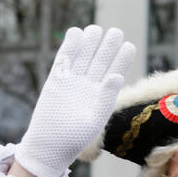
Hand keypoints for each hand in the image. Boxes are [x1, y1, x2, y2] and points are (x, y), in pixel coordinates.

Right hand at [13, 25, 135, 176]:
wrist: (48, 146)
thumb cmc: (74, 139)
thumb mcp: (94, 120)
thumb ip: (106, 98)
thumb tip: (117, 76)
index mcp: (102, 96)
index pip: (114, 72)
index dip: (122, 59)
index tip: (129, 46)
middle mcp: (89, 86)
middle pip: (100, 61)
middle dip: (107, 47)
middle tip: (115, 32)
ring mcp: (72, 81)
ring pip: (83, 57)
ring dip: (89, 43)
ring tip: (95, 30)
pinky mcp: (56, 80)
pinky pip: (64, 60)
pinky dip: (69, 47)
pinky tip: (76, 33)